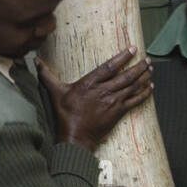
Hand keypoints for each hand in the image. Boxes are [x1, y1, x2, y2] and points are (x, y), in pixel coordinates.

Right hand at [36, 48, 152, 150]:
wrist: (75, 137)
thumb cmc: (65, 115)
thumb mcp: (55, 92)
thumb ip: (47, 75)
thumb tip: (35, 60)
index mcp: (89, 83)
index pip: (109, 66)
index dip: (122, 57)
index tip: (132, 49)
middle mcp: (103, 91)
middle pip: (126, 76)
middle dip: (139, 66)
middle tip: (147, 59)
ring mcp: (112, 102)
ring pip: (132, 87)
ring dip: (143, 77)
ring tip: (151, 69)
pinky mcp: (117, 113)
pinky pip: (134, 101)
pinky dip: (144, 94)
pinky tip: (150, 87)